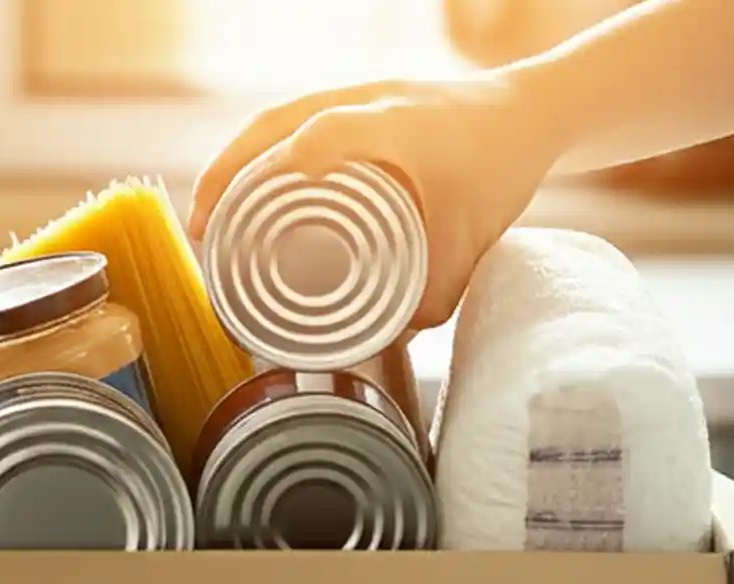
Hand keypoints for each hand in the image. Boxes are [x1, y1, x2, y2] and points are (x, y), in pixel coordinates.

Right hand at [188, 75, 557, 328]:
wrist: (532, 110)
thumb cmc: (504, 166)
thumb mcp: (475, 241)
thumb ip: (439, 292)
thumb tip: (390, 338)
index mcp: (401, 125)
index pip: (330, 132)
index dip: (282, 168)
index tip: (245, 209)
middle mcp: (372, 101)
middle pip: (276, 123)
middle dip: (226, 175)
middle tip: (201, 231)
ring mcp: (360, 95)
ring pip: (276, 118)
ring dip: (234, 161)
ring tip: (209, 213)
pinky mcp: (356, 100)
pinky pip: (293, 117)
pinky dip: (259, 150)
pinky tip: (245, 186)